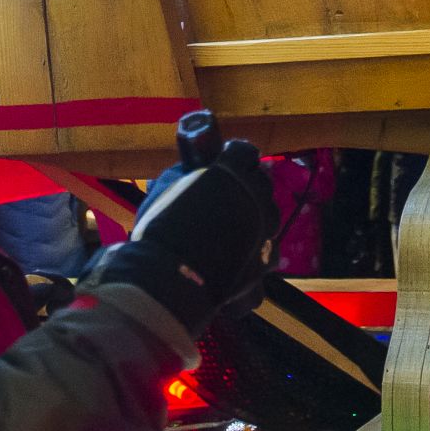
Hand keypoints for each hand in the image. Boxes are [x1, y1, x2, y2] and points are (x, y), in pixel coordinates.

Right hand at [81, 140, 277, 336]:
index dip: (236, 158)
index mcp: (232, 172)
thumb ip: (187, 174)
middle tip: (225, 199)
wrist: (167, 278)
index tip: (226, 164)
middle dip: (247, 186)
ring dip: (256, 219)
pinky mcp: (265, 261)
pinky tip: (241, 258)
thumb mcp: (166, 187)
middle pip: (261, 182)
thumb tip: (193, 171)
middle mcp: (255, 196)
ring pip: (269, 217)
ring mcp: (264, 229)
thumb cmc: (160, 228)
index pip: (245, 152)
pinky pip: (268, 252)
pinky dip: (257, 254)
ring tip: (232, 232)